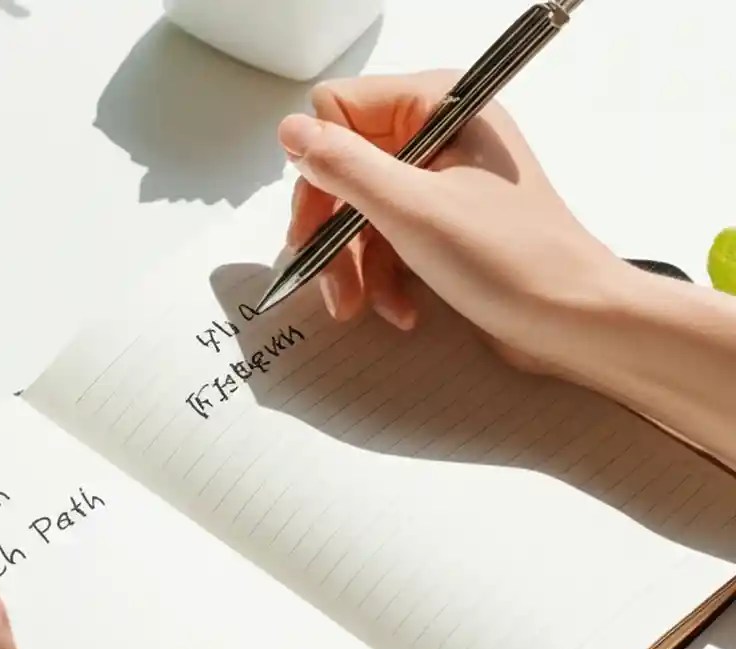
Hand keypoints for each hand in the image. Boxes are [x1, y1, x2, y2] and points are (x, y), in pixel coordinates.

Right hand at [280, 69, 626, 374]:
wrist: (577, 323)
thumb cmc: (511, 260)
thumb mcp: (413, 210)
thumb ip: (345, 166)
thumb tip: (291, 130)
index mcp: (440, 105)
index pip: (339, 109)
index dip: (322, 167)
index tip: (318, 221)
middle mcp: (439, 132)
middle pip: (342, 166)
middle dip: (331, 229)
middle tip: (326, 276)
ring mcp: (441, 179)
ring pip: (358, 210)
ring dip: (353, 264)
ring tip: (356, 306)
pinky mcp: (443, 223)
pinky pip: (386, 238)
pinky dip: (382, 276)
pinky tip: (398, 310)